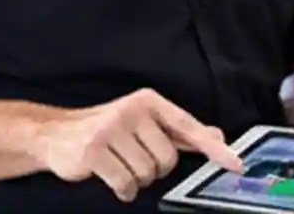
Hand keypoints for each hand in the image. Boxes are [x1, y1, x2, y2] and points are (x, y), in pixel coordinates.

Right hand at [34, 88, 242, 202]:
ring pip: (147, 174)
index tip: (235, 163)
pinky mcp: (94, 151)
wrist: (57, 134)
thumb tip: (216, 136)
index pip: (188, 127)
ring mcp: (111, 130)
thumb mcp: (145, 122)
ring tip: (121, 166)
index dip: (213, 148)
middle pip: (167, 158)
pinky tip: (114, 181)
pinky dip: (124, 191)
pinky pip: (126, 185)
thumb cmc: (107, 129)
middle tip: (135, 160)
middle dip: (155, 169)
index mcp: (149, 102)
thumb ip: (180, 131)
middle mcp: (132, 111)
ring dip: (137, 181)